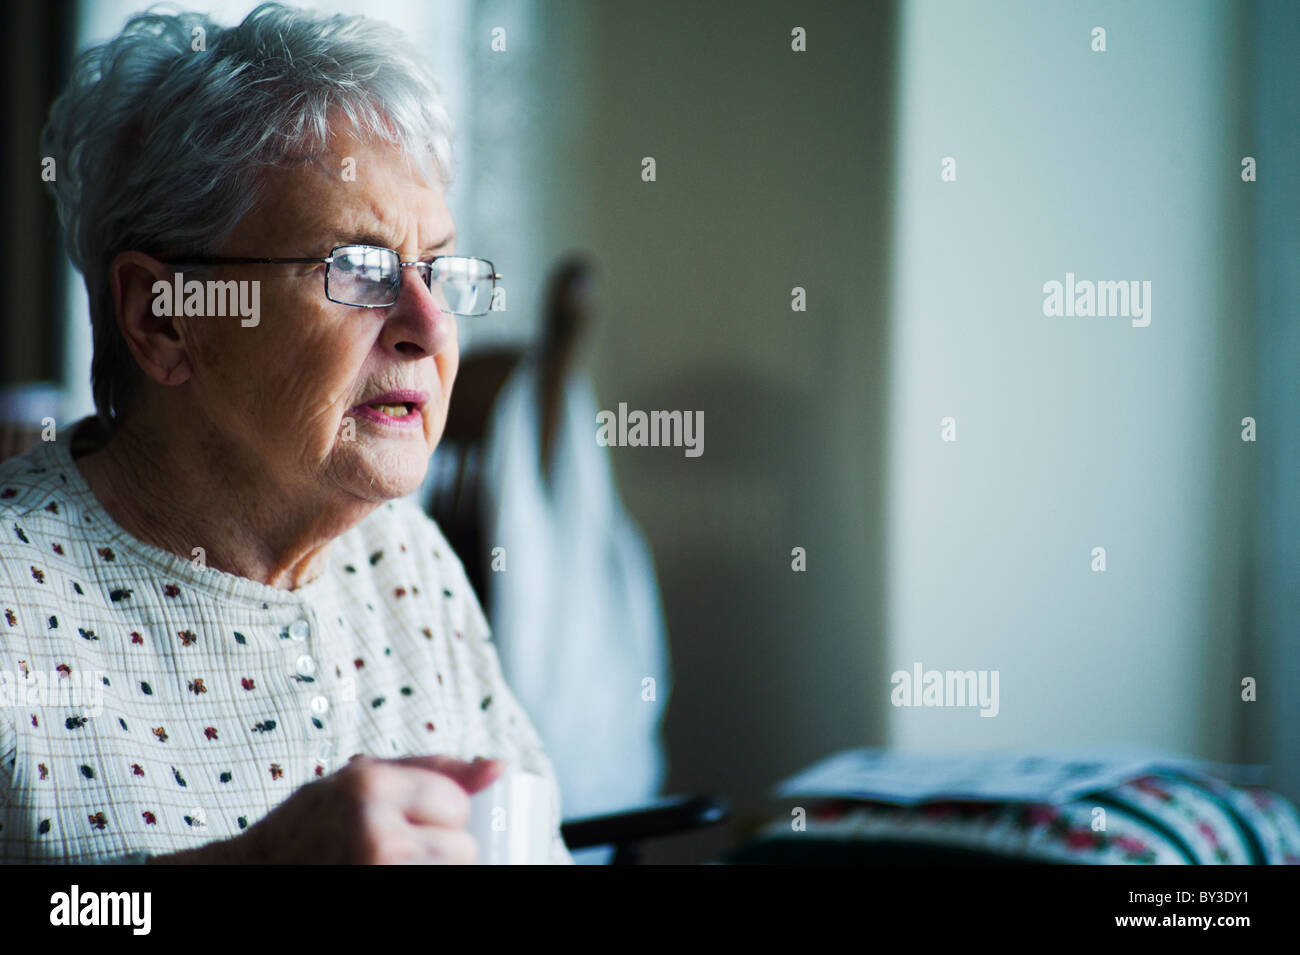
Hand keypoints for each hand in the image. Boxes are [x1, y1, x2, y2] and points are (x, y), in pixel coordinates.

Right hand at [151, 754, 503, 864]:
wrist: (255, 873)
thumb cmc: (315, 822)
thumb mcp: (364, 777)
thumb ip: (434, 767)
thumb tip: (501, 768)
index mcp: (370, 784)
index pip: (457, 803)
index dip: (444, 813)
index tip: (416, 818)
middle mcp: (373, 832)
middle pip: (462, 848)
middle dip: (443, 848)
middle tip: (403, 848)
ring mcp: (374, 872)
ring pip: (453, 874)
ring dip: (434, 870)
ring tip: (396, 864)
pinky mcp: (377, 906)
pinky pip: (435, 889)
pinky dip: (422, 881)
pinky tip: (393, 873)